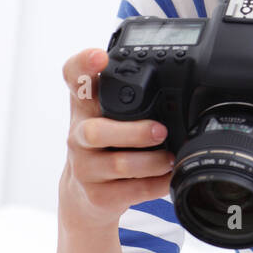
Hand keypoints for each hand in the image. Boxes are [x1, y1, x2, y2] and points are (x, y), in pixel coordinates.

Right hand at [59, 48, 174, 230]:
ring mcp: (85, 168)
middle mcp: (79, 135)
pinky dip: (157, 184)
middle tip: (160, 130)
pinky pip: (133, 191)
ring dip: (153, 161)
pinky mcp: (98, 196)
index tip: (99, 56)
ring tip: (171, 157)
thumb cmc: (106, 144)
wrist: (85, 195)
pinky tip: (169, 177)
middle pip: (96, 131)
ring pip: (120, 164)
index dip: (83, 65)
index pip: (73, 78)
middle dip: (133, 132)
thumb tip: (179, 76)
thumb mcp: (109, 113)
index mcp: (85, 107)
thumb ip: (129, 91)